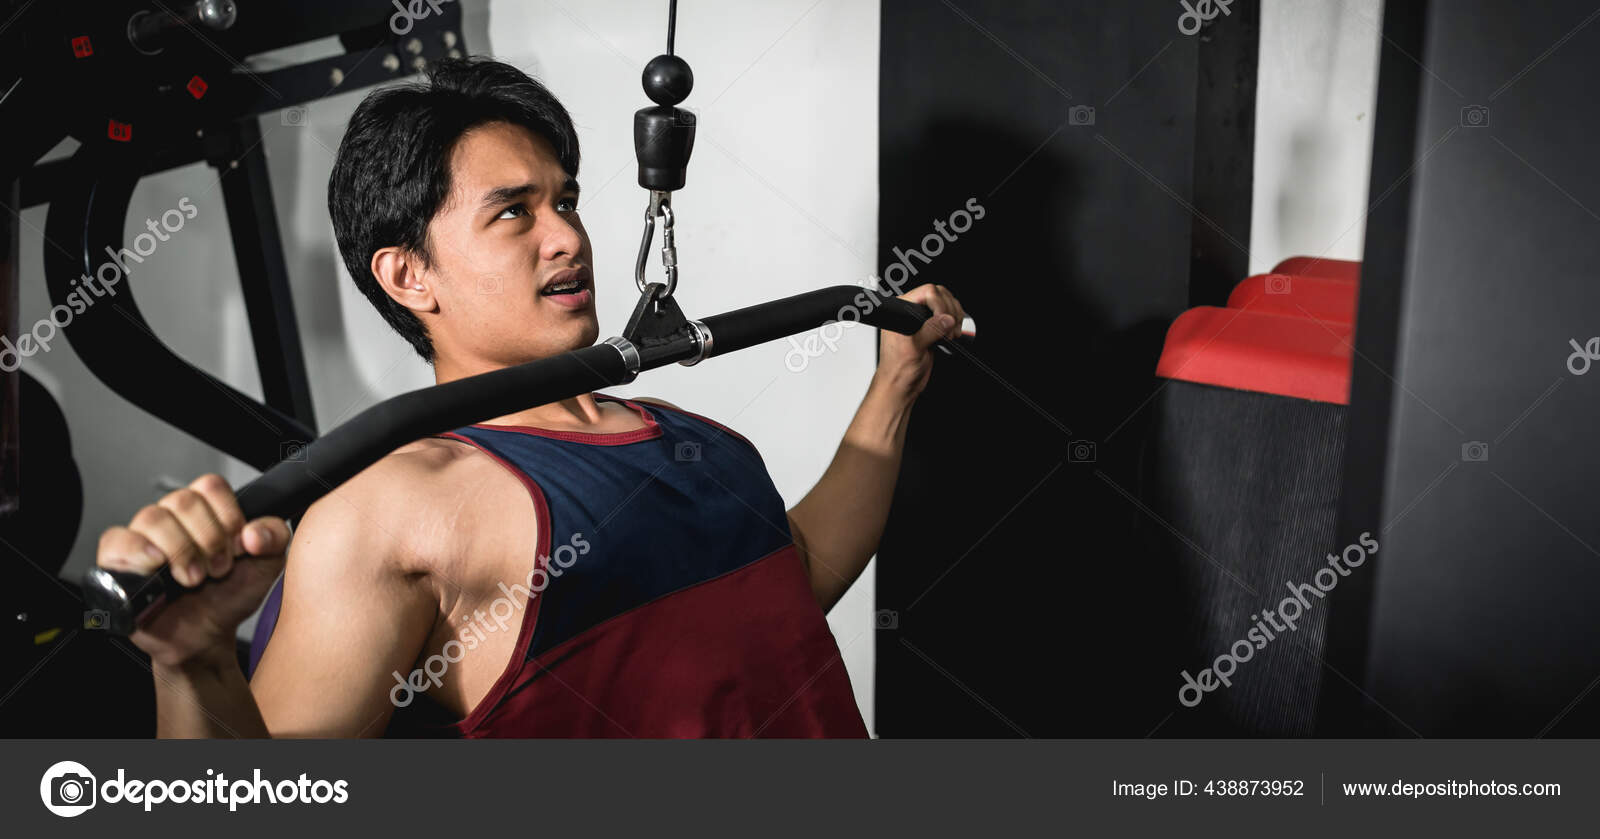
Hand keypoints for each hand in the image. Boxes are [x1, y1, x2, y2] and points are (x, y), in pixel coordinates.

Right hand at [95, 473, 290, 669]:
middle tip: (217, 569)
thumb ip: (274, 537)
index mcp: (205, 511)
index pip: (210, 485)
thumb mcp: (267, 565)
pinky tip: (157, 567)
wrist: (206, 635)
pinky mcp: (117, 561)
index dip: (228, 516)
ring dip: (181, 551)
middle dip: (209, 540)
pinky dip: (139, 551)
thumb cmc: (230, 596)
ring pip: (153, 518)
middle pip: (182, 500)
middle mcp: (171, 519)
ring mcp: (142, 538)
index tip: (238, 547)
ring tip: (193, 580)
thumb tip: (254, 532)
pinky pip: (116, 540)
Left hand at [874, 283, 965, 401]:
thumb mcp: (913, 348)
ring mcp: (922, 319)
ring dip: (955, 317)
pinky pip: (949, 315)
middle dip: (950, 311)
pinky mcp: (932, 327)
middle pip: (940, 294)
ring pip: (947, 303)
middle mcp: (910, 311)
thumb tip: (946, 319)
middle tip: (948, 331)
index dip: (940, 305)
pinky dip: (955, 323)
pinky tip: (951, 335)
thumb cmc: (897, 369)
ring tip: (950, 335)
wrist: (901, 385)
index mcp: (900, 310)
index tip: (943, 322)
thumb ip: (930, 331)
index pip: (927, 292)